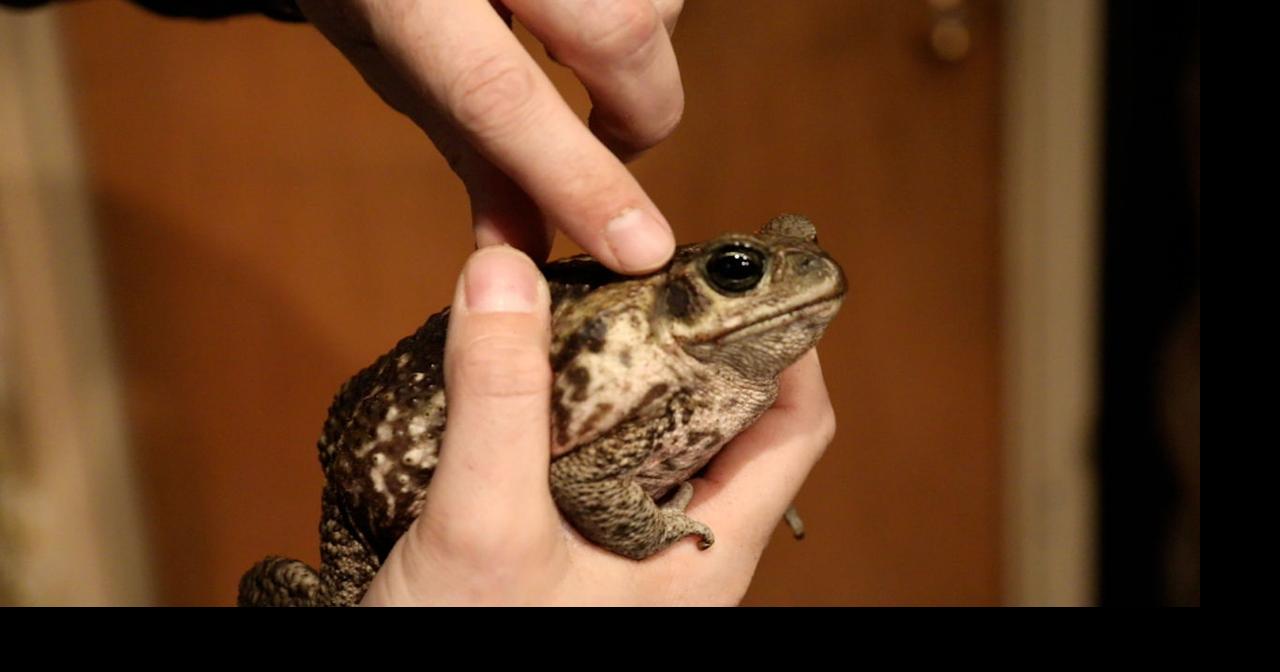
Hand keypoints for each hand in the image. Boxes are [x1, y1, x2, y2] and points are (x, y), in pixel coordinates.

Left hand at [298, 0, 684, 272]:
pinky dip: (644, 16)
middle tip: (609, 147)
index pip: (499, 93)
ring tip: (580, 62)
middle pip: (617, 31)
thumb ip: (472, 154)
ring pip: (655, 0)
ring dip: (640, 55)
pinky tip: (582, 18)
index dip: (576, 178)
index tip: (638, 249)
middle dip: (638, 114)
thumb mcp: (398, 64)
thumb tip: (524, 252)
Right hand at [359, 246, 836, 604]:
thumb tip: (506, 274)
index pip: (796, 426)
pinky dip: (572, 412)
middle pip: (727, 422)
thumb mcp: (483, 523)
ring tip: (580, 310)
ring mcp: (625, 552)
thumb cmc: (466, 649)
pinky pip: (594, 463)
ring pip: (654, 440)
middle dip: (692, 344)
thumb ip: (500, 400)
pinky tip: (523, 382)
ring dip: (624, 376)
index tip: (738, 275)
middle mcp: (680, 549)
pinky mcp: (571, 551)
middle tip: (641, 275)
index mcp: (708, 551)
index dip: (786, 342)